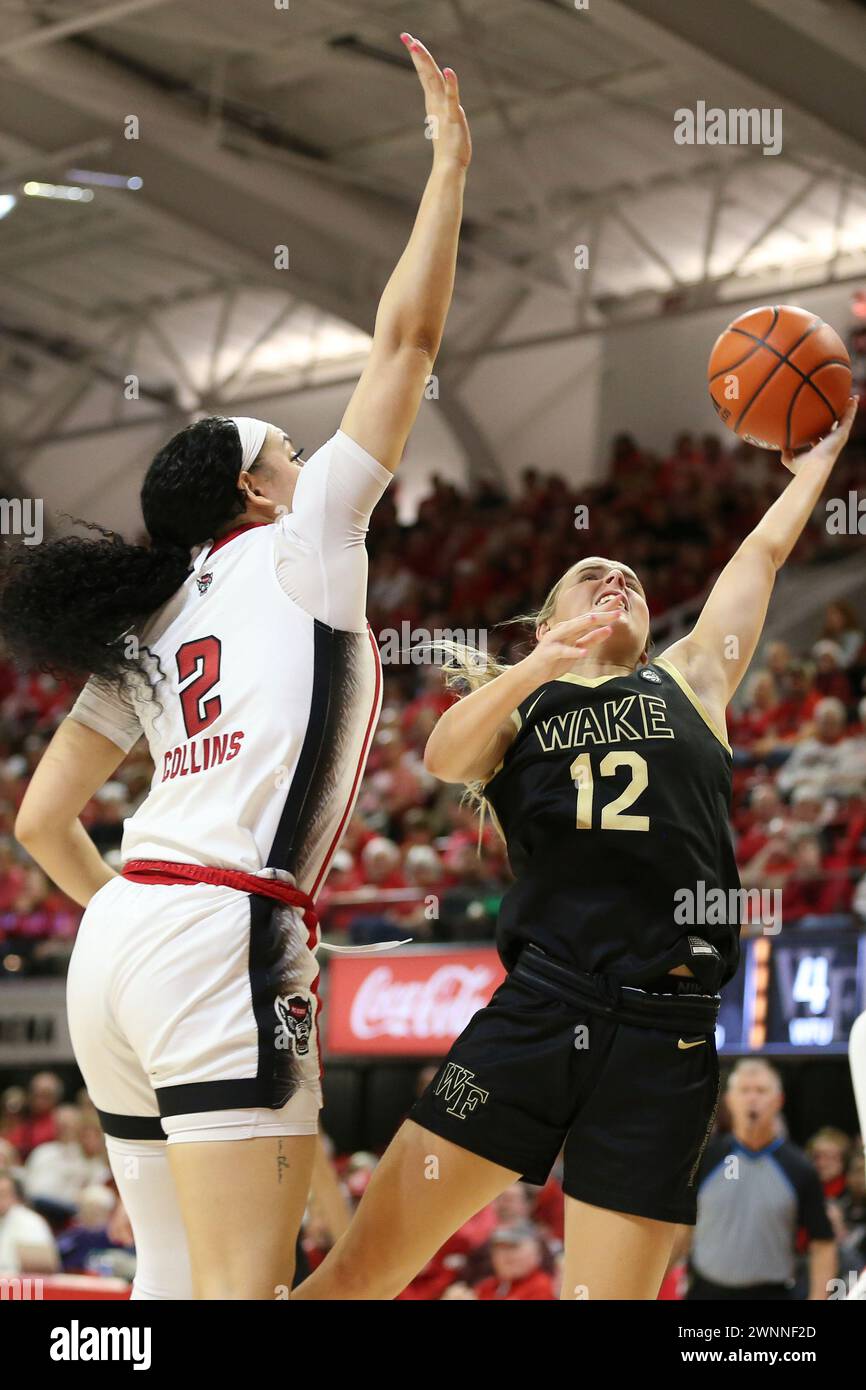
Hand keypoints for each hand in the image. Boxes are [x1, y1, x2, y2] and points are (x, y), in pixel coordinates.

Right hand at [401, 32, 470, 168]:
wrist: (449, 166)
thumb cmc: (447, 146)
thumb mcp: (443, 119)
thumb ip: (441, 107)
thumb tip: (438, 100)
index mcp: (433, 101)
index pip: (424, 73)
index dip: (417, 56)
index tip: (409, 39)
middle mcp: (436, 102)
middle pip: (426, 73)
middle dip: (417, 54)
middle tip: (406, 37)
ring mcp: (444, 109)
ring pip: (434, 81)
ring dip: (426, 63)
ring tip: (417, 46)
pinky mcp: (454, 118)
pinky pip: (452, 98)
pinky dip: (450, 85)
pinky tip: (448, 71)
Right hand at [521, 610, 623, 682]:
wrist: (533, 673)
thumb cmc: (556, 660)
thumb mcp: (578, 649)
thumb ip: (592, 639)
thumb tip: (609, 629)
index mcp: (571, 629)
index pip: (591, 616)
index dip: (606, 608)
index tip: (621, 599)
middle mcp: (563, 630)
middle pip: (585, 619)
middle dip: (601, 612)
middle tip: (618, 605)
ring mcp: (555, 640)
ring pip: (571, 629)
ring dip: (584, 624)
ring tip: (596, 618)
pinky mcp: (549, 653)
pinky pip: (562, 652)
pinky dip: (573, 652)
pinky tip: (583, 653)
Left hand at [780, 396, 857, 474]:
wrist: (814, 466)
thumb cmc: (803, 467)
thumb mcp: (791, 461)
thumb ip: (786, 454)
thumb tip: (782, 448)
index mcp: (821, 447)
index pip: (823, 435)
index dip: (822, 428)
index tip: (819, 420)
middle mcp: (831, 441)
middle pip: (836, 425)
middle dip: (838, 416)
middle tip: (839, 406)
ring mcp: (838, 437)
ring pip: (845, 420)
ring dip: (848, 409)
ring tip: (852, 398)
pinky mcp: (843, 433)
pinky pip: (849, 417)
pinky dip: (852, 408)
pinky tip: (853, 399)